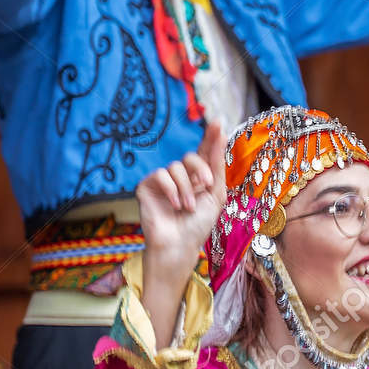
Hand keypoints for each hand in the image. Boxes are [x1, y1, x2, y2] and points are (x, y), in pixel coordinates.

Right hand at [138, 122, 226, 278]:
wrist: (178, 246)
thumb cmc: (197, 225)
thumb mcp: (215, 195)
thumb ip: (216, 165)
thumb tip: (220, 133)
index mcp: (198, 177)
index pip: (204, 152)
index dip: (210, 137)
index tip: (216, 122)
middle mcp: (181, 176)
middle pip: (191, 156)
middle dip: (201, 169)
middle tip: (206, 185)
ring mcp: (163, 181)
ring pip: (176, 167)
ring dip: (186, 188)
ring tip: (187, 208)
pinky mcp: (147, 186)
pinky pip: (160, 175)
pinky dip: (171, 190)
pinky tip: (174, 205)